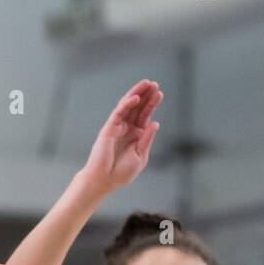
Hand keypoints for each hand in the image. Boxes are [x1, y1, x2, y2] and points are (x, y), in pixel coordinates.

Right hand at [77, 79, 162, 196]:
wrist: (104, 181)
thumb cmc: (121, 172)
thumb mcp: (140, 156)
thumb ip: (147, 139)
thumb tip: (155, 122)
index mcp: (135, 135)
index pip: (144, 115)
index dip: (151, 104)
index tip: (159, 93)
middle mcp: (126, 128)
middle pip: (137, 107)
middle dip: (145, 95)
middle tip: (154, 83)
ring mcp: (117, 128)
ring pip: (127, 107)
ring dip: (136, 94)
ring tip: (146, 84)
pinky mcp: (108, 129)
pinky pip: (118, 114)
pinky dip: (126, 105)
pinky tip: (135, 98)